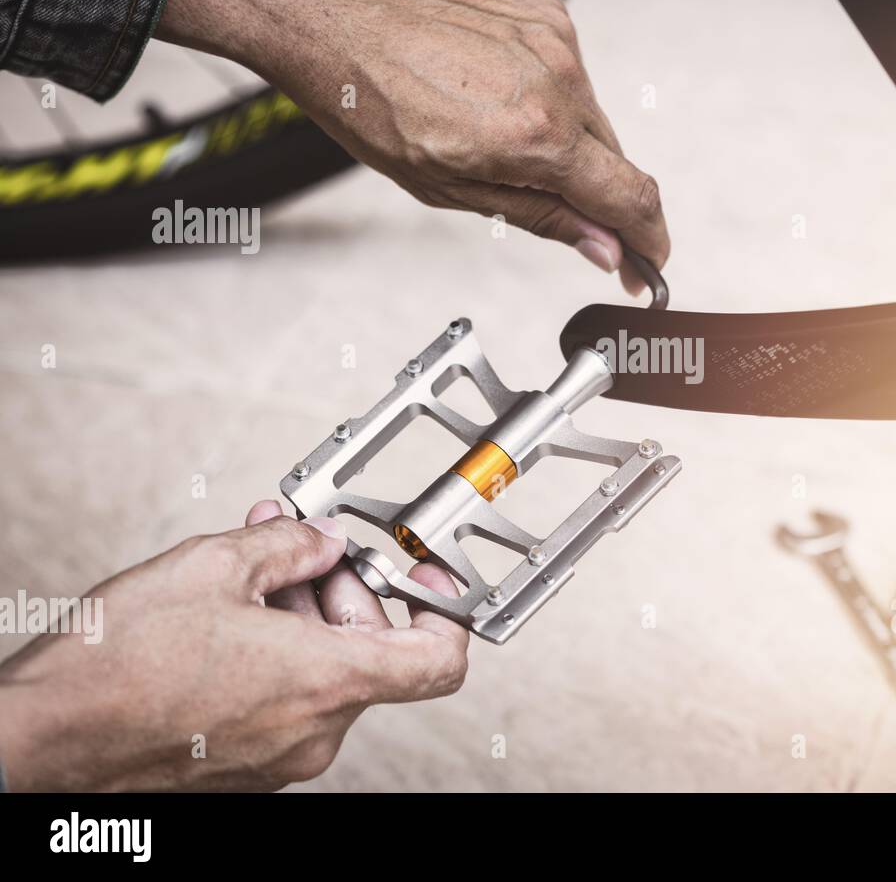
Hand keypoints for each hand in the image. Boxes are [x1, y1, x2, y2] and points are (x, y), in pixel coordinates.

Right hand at [0, 501, 467, 790]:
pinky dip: (278, 652)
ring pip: (325, 673)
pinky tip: (234, 613)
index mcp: (327, 682)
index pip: (439, 660)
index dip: (446, 610)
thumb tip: (323, 540)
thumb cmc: (115, 668)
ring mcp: (280, 755)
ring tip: (257, 569)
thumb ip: (290, 547)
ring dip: (304, 614)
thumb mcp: (212, 566)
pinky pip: (287, 700)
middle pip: (373, 652)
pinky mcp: (246, 764)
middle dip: (345, 590)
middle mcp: (315, 730)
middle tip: (309, 550)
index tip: (425, 577)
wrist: (41, 742)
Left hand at [157, 0, 669, 294]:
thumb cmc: (367, 96)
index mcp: (536, 135)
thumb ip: (541, 218)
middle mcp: (557, 78)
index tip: (650, 260)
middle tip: (558, 209)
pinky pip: (566, 66)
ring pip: (588, 111)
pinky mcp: (542, 4)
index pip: (631, 197)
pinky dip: (544, 89)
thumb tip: (600, 246)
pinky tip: (493, 90)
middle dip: (594, 191)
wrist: (329, 9)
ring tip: (492, 132)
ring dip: (561, 136)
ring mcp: (554, 34)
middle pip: (613, 157)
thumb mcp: (449, 188)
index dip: (649, 238)